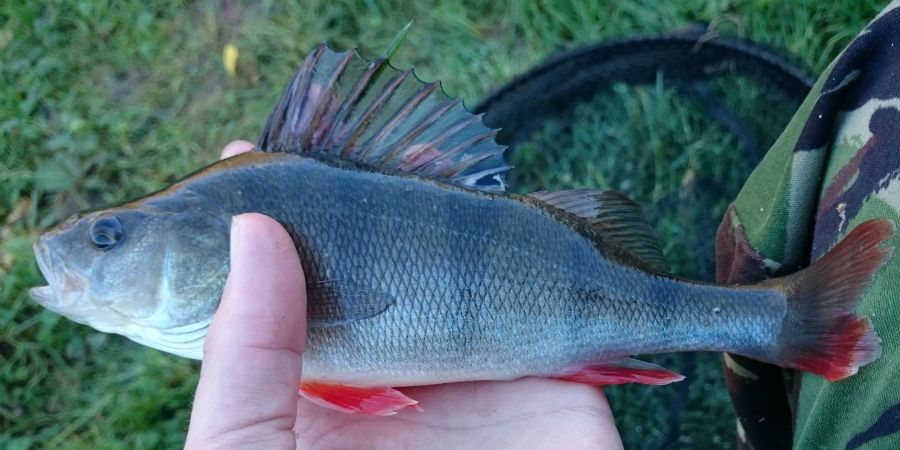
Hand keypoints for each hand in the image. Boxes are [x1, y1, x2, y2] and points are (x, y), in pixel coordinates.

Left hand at [184, 141, 623, 448]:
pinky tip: (511, 211)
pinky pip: (555, 309)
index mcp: (318, 404)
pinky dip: (547, 257)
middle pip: (381, 279)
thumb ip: (245, 355)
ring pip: (466, 280)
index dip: (275, 236)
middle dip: (368, 214)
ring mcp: (478, 383)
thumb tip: (253, 228)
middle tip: (347, 148)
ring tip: (423, 162)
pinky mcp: (551, 387)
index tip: (253, 165)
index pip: (291, 302)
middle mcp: (396, 388)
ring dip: (455, 224)